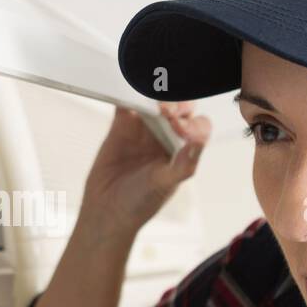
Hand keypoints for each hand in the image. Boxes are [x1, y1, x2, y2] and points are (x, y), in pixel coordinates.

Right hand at [80, 102, 211, 237]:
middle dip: (177, 104)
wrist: (105, 211)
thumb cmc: (139, 204)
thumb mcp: (165, 185)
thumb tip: (200, 143)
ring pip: (155, 101)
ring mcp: (144, 129)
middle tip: (167, 112)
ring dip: (155, 96)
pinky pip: (127, 103)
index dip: (193, 123)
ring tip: (152, 106)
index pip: (198, 126)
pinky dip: (128, 94)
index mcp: (182, 150)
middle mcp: (166, 136)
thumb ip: (184, 164)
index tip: (181, 128)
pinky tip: (130, 95)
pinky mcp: (121, 125)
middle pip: (179, 107)